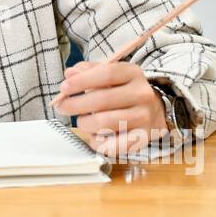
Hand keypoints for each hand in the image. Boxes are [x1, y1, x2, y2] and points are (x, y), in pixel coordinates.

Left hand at [54, 61, 169, 156]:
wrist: (153, 110)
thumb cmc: (123, 91)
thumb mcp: (109, 75)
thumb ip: (88, 71)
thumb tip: (70, 74)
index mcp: (133, 73)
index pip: (106, 74)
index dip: (81, 81)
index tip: (64, 87)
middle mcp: (142, 94)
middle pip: (102, 100)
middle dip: (75, 104)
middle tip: (62, 107)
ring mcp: (143, 117)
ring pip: (104, 123)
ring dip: (85, 123)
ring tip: (82, 121)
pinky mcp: (142, 138)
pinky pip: (112, 145)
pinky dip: (97, 142)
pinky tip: (93, 135)